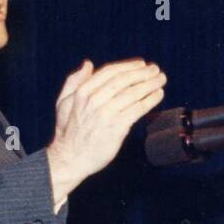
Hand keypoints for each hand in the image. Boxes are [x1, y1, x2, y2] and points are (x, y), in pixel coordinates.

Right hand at [47, 58, 165, 200]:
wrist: (70, 159)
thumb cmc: (67, 132)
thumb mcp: (62, 103)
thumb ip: (73, 82)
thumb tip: (88, 64)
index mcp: (82, 92)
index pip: (109, 72)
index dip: (128, 66)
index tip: (141, 64)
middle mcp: (94, 101)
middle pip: (123, 81)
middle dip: (143, 73)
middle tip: (156, 70)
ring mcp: (106, 114)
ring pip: (133, 93)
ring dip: (150, 84)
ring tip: (161, 80)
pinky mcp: (117, 127)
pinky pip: (137, 109)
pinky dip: (150, 100)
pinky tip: (158, 95)